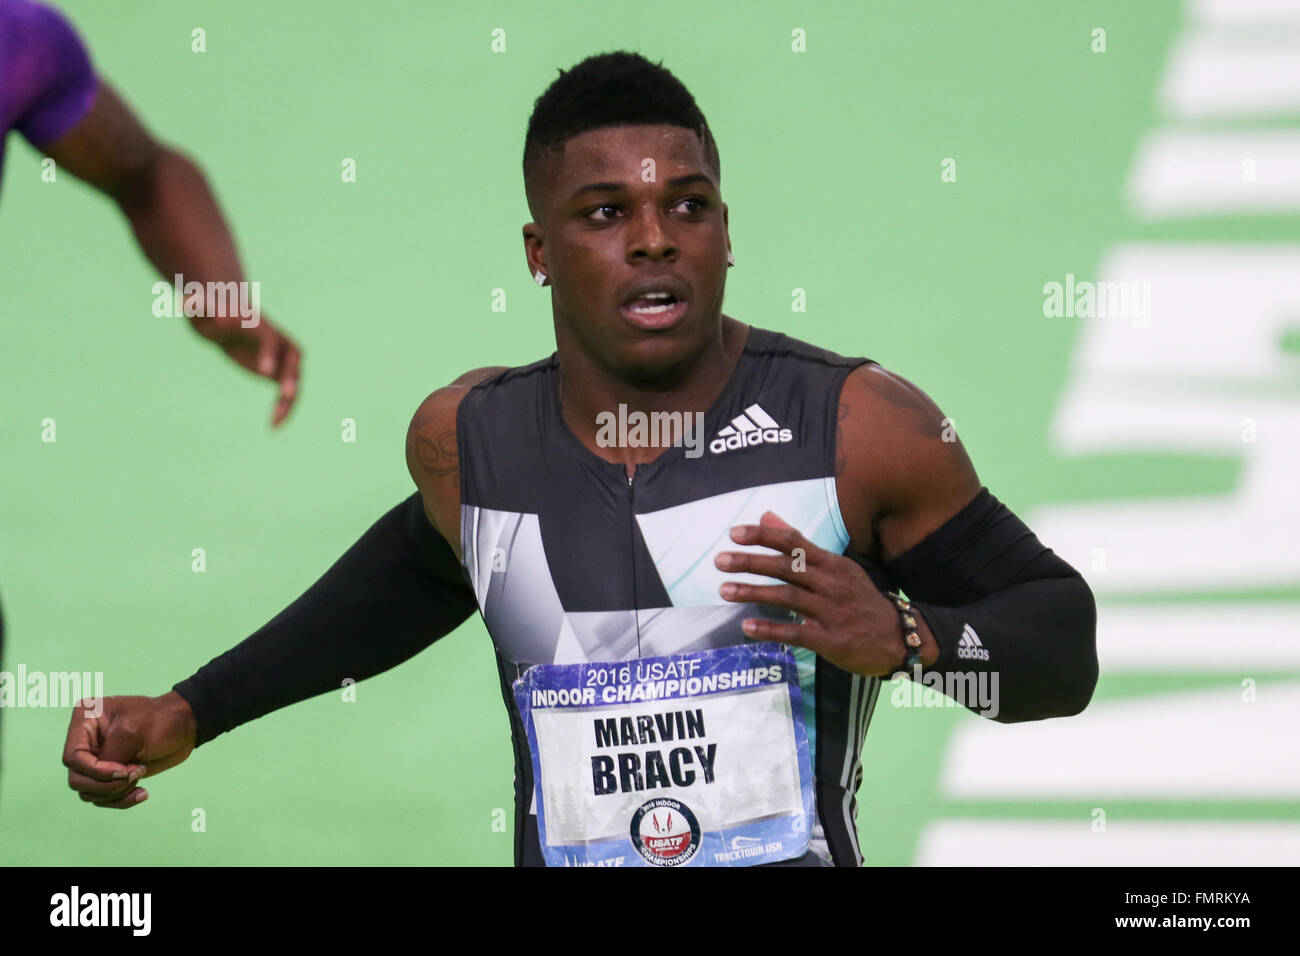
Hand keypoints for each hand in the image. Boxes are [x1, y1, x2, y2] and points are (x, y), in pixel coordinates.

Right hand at [63, 691, 197, 808]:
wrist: (185, 726)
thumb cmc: (161, 720)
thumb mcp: (132, 733)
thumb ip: (109, 758)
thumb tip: (97, 784)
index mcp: (85, 719)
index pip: (73, 757)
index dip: (96, 771)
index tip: (123, 771)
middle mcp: (85, 740)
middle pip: (77, 778)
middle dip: (107, 784)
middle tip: (136, 773)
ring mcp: (96, 759)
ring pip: (88, 792)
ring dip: (116, 792)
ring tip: (141, 775)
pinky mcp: (109, 775)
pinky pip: (103, 798)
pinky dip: (121, 799)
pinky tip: (142, 792)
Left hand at [190, 311, 301, 426]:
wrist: (221, 316)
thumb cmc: (209, 311)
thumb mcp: (201, 308)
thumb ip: (202, 307)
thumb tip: (206, 312)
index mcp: (260, 327)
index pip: (271, 340)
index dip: (270, 355)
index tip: (266, 373)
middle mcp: (277, 342)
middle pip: (293, 359)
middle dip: (291, 376)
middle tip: (286, 395)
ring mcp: (279, 359)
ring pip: (294, 380)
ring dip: (289, 400)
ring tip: (275, 421)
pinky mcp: (277, 373)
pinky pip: (287, 393)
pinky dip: (283, 408)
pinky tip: (273, 425)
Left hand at [715, 511, 935, 677]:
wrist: (899, 637)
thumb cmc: (860, 599)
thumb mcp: (836, 568)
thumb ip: (800, 545)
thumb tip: (768, 517)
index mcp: (830, 563)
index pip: (793, 542)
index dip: (763, 536)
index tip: (734, 534)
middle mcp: (830, 583)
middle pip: (786, 567)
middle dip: (751, 562)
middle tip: (720, 561)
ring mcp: (831, 611)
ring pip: (788, 597)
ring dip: (753, 593)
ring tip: (724, 590)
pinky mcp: (831, 639)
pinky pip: (796, 632)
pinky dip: (771, 629)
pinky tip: (748, 626)